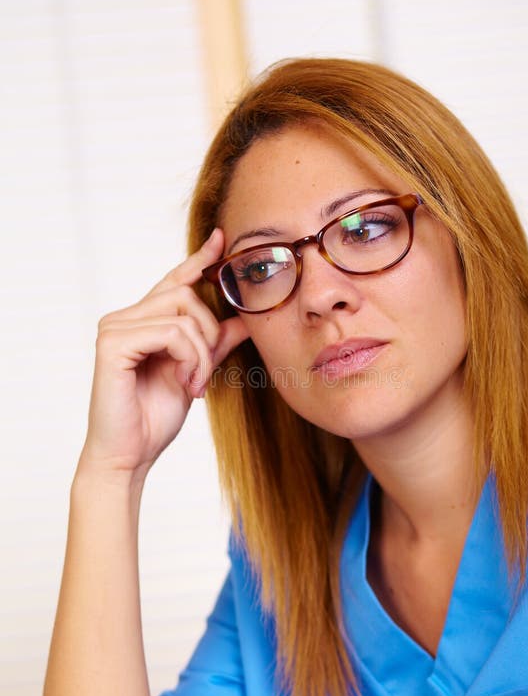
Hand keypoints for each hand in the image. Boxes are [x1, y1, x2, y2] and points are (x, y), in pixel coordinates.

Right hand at [78, 228, 248, 480]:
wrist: (129, 456)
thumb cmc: (154, 417)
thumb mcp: (196, 371)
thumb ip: (216, 343)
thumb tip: (247, 319)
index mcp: (140, 321)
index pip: (174, 281)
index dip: (199, 260)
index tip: (222, 239)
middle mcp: (123, 318)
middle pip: (186, 295)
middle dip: (210, 334)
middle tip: (205, 374)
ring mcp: (114, 328)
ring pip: (183, 314)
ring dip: (202, 353)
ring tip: (195, 384)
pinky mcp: (113, 344)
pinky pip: (171, 333)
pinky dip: (190, 359)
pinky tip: (186, 385)